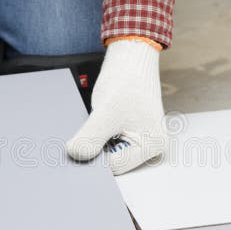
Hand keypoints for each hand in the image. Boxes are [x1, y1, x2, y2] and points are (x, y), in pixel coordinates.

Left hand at [66, 39, 165, 174]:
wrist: (131, 62)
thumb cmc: (125, 83)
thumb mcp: (105, 113)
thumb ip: (90, 138)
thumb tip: (76, 156)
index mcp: (154, 146)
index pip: (115, 167)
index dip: (95, 155)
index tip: (82, 142)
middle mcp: (152, 149)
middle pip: (114, 164)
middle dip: (98, 151)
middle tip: (90, 130)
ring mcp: (143, 144)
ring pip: (110, 156)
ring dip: (98, 144)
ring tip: (99, 123)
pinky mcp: (132, 138)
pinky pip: (110, 147)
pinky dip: (100, 139)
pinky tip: (100, 125)